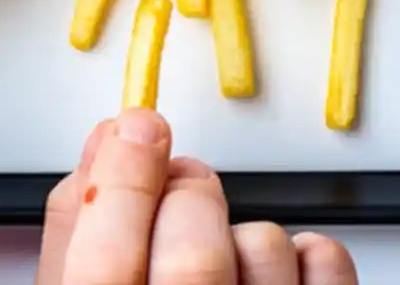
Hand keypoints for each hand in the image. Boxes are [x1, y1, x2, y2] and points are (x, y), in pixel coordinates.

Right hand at [36, 108, 357, 283]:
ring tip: (223, 263)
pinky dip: (308, 256)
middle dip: (184, 195)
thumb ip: (74, 241)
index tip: (134, 129)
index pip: (103, 268)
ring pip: (266, 253)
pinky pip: (326, 269)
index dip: (120, 181)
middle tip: (179, 186)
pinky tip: (276, 275)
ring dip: (243, 233)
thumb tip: (100, 148)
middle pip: (192, 258)